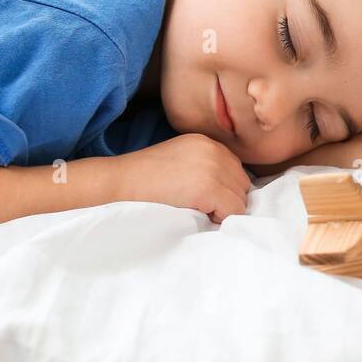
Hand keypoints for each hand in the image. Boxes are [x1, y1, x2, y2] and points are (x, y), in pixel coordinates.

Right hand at [114, 133, 251, 222]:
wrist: (119, 182)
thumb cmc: (143, 178)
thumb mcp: (179, 160)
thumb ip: (205, 166)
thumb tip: (228, 189)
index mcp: (207, 142)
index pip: (236, 169)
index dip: (225, 188)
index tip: (207, 199)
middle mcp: (214, 150)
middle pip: (242, 183)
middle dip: (228, 199)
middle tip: (203, 208)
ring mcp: (213, 168)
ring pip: (241, 199)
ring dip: (224, 209)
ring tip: (199, 211)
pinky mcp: (208, 188)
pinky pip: (234, 210)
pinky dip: (220, 218)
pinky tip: (200, 215)